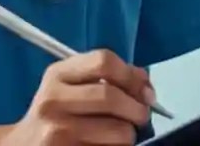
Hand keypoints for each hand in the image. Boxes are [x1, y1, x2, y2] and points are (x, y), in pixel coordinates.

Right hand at [0, 49, 155, 145]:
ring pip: (119, 132)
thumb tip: (145, 85)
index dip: (132, 76)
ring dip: (128, 135)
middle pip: (112, 97)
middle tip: (140, 117)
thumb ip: (104, 78)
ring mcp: (58, 133)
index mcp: (57, 75)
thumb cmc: (54, 114)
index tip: (145, 92)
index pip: (103, 61)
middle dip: (137, 109)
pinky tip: (103, 145)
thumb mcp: (68, 87)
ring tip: (118, 135)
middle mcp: (53, 101)